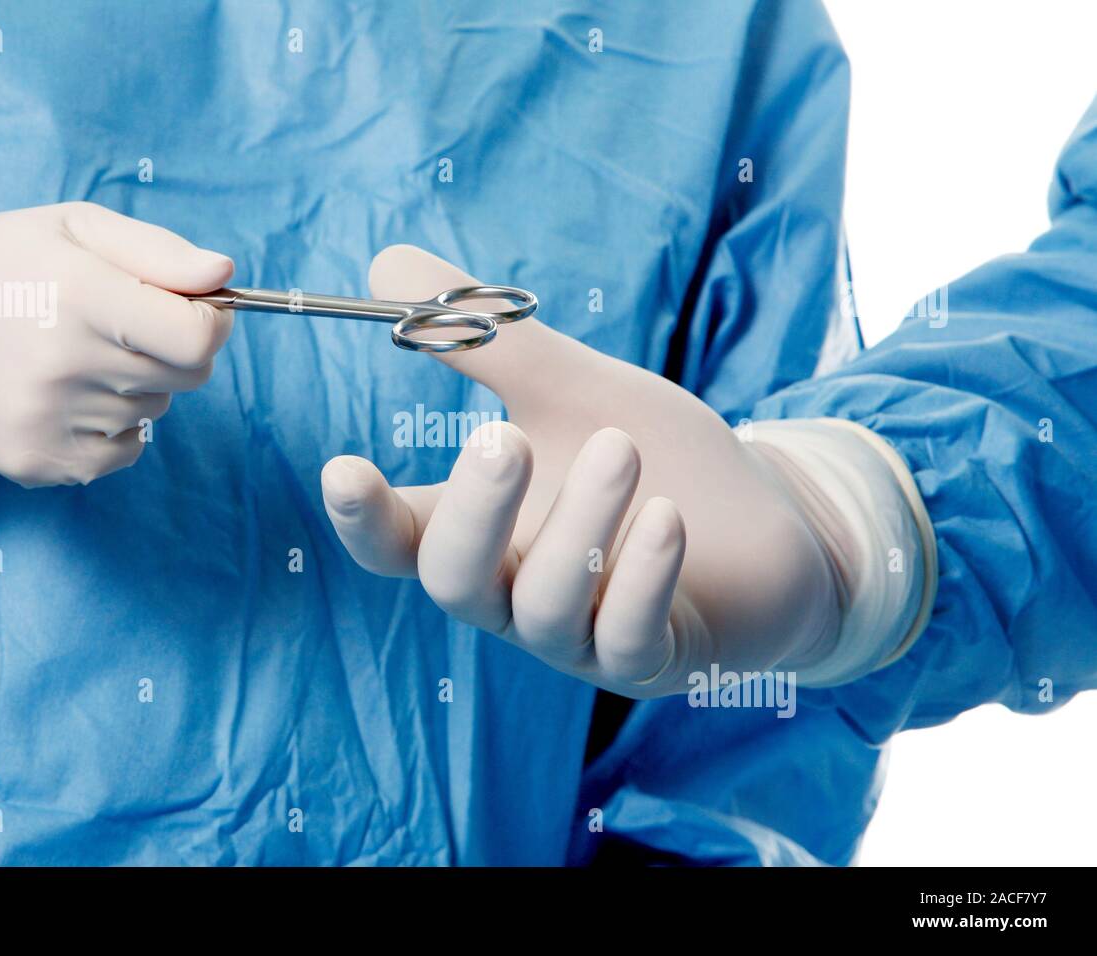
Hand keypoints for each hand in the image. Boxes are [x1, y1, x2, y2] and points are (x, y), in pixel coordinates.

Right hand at [0, 202, 234, 486]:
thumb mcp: (70, 228)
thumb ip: (157, 252)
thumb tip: (224, 275)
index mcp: (79, 296)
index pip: (198, 339)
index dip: (213, 322)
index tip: (197, 309)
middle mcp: (65, 365)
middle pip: (188, 376)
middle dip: (173, 346)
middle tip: (118, 324)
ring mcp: (49, 421)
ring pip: (155, 410)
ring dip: (135, 384)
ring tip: (71, 353)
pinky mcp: (38, 462)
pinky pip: (125, 450)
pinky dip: (112, 425)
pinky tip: (62, 393)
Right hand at [321, 246, 841, 697]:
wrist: (765, 518)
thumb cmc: (658, 457)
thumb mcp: (573, 388)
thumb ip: (483, 337)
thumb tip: (385, 262)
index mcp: (483, 529)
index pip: (399, 540)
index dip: (363, 516)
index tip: (341, 468)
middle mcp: (515, 590)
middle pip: (453, 579)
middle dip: (474, 512)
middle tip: (504, 438)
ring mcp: (581, 634)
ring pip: (543, 606)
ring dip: (577, 525)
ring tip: (618, 447)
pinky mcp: (650, 660)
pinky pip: (627, 640)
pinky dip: (640, 578)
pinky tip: (667, 516)